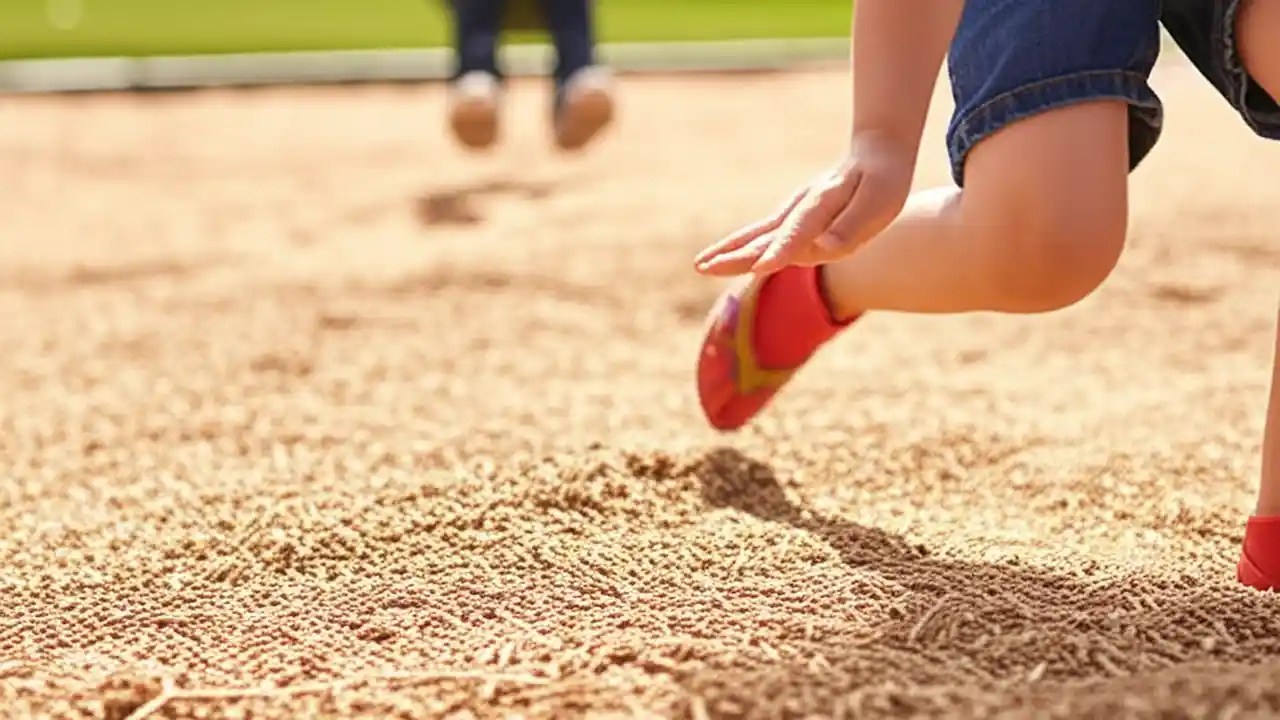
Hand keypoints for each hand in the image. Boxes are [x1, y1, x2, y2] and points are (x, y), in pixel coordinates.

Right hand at [693, 137, 913, 276]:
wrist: (873, 154)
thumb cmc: (882, 182)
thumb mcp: (880, 202)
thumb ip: (851, 226)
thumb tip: (825, 247)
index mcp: (821, 205)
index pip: (798, 233)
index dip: (781, 251)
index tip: (760, 267)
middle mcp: (799, 209)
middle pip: (764, 237)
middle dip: (736, 255)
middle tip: (705, 267)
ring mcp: (791, 213)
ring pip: (755, 236)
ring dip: (727, 251)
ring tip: (699, 265)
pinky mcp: (789, 218)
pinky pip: (758, 235)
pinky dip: (736, 246)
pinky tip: (716, 258)